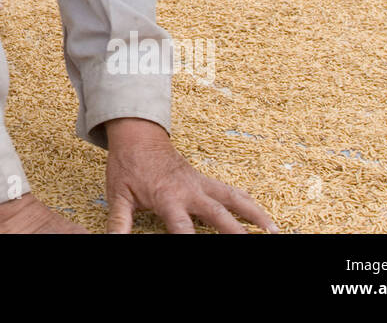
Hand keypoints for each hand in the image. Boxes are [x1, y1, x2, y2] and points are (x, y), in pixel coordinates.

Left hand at [103, 117, 280, 233]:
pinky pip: (233, 192)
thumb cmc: (127, 166)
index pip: (183, 229)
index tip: (196, 250)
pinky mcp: (206, 181)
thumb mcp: (118, 195)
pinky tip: (264, 217)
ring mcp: (201, 184)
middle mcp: (190, 191)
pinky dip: (249, 203)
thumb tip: (111, 241)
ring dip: (255, 215)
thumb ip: (119, 222)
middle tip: (251, 243)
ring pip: (234, 199)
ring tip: (275, 232)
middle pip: (218, 215)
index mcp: (168, 198)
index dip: (189, 243)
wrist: (137, 136)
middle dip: (235, 232)